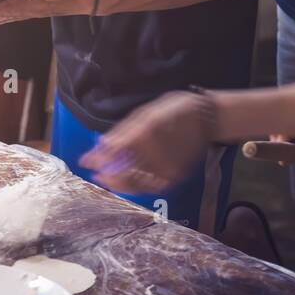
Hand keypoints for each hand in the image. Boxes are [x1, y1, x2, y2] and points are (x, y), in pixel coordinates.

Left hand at [81, 91, 211, 193]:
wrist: (208, 118)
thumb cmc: (175, 109)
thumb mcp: (146, 113)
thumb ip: (123, 131)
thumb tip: (101, 145)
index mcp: (146, 133)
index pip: (114, 152)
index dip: (97, 159)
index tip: (85, 162)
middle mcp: (156, 153)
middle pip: (124, 175)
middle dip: (108, 177)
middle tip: (98, 175)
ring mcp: (168, 167)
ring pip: (138, 184)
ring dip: (121, 183)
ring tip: (112, 178)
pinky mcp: (176, 175)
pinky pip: (153, 185)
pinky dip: (140, 185)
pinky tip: (133, 179)